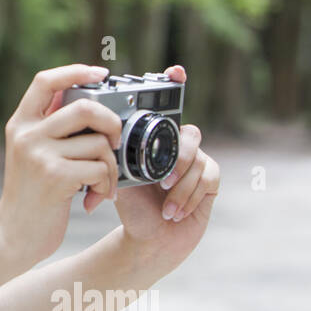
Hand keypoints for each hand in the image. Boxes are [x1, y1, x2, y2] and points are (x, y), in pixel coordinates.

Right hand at [0, 64, 124, 271]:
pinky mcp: (55, 177)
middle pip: (86, 107)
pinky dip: (107, 184)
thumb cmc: (32, 196)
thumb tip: (83, 96)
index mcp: (20, 123)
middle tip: (115, 142)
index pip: (46, 81)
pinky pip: (100, 168)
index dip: (75, 71)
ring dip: (112, 167)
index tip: (100, 73)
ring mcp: (39, 154)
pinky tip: (96, 198)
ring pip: (100, 142)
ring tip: (103, 184)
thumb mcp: (30, 154)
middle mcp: (27, 134)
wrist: (13, 236)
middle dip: (112, 123)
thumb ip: (50, 127)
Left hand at [112, 65, 219, 270]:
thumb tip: (98, 142)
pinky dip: (189, 196)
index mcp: (154, 138)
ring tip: (165, 205)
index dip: (175, 84)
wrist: (147, 239)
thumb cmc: (131, 206)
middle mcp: (178, 144)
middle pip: (188, 133)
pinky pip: (208, 177)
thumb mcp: (116, 179)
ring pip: (197, 159)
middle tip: (162, 180)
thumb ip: (113, 157)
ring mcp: (197, 161)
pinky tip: (175, 212)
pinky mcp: (211, 180)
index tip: (176, 71)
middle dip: (177, 157)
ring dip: (180, 186)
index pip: (167, 105)